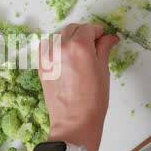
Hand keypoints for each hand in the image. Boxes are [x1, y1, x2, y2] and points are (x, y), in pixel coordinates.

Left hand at [39, 24, 118, 150]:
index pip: (89, 28)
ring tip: (78, 54)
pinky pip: (47, 48)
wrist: (74, 122)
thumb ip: (104, 49)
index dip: (98, 32)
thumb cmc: (93, 100)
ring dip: (69, 39)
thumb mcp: (103, 71)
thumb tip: (110, 37)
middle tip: (93, 46)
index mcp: (79, 46)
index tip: (103, 39)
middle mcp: (60, 47)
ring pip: (58, 36)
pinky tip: (65, 58)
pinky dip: (55, 48)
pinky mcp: (41, 66)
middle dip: (84, 33)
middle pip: (72, 29)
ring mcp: (48, 56)